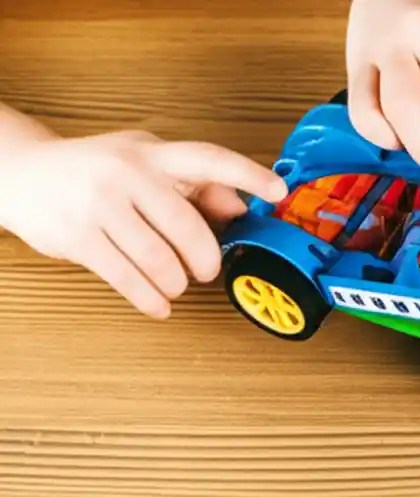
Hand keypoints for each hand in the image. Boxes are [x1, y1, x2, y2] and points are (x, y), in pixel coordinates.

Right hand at [0, 131, 286, 318]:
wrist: (23, 172)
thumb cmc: (96, 169)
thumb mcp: (146, 162)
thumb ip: (196, 185)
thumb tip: (240, 206)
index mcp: (152, 153)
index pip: (208, 159)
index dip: (247, 174)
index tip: (278, 190)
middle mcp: (125, 173)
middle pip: (185, 225)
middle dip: (205, 258)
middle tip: (207, 270)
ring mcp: (98, 204)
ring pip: (157, 259)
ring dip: (176, 282)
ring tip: (177, 283)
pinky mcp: (76, 237)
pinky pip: (126, 279)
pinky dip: (150, 299)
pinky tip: (159, 305)